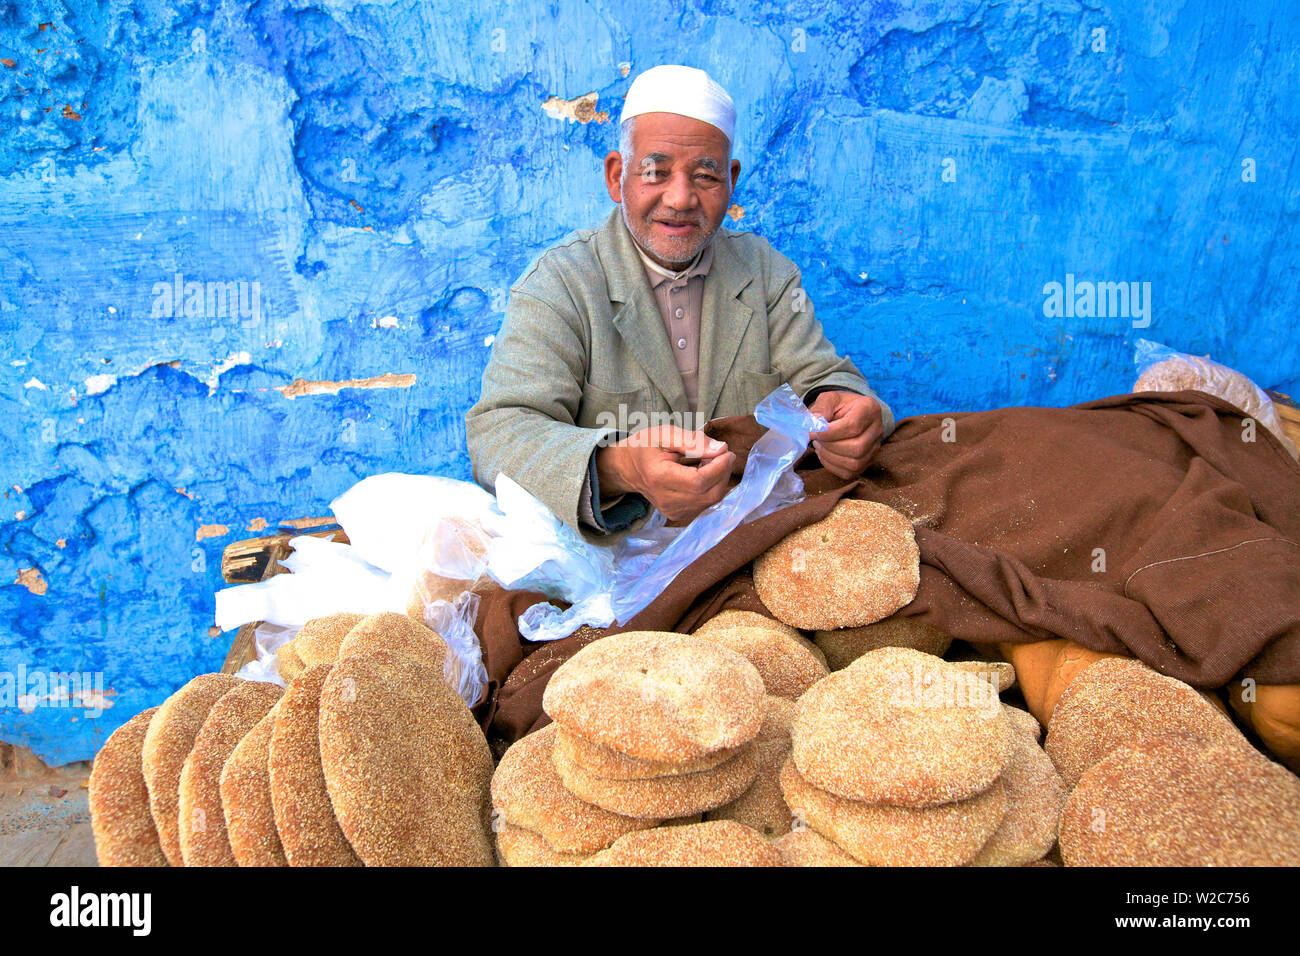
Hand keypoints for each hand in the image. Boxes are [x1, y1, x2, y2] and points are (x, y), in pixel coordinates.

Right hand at [595, 425, 735, 523]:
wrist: (629, 468)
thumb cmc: (646, 446)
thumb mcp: (665, 434)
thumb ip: (693, 441)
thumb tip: (721, 449)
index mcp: (659, 477)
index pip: (699, 481)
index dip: (719, 467)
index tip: (726, 451)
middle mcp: (666, 500)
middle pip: (709, 493)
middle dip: (723, 472)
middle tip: (722, 453)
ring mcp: (673, 511)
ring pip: (711, 500)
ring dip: (719, 479)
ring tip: (711, 461)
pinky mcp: (679, 516)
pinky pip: (706, 504)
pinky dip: (712, 487)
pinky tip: (705, 473)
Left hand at [807, 390, 883, 479]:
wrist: (849, 414)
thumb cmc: (839, 406)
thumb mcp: (829, 399)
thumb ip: (821, 408)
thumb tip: (814, 423)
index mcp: (870, 408)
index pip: (853, 426)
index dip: (829, 432)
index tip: (813, 431)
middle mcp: (877, 429)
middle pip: (856, 447)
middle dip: (830, 446)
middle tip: (817, 438)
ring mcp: (875, 448)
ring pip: (854, 463)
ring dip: (830, 456)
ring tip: (820, 445)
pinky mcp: (867, 462)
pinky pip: (850, 472)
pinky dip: (832, 465)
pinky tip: (825, 453)